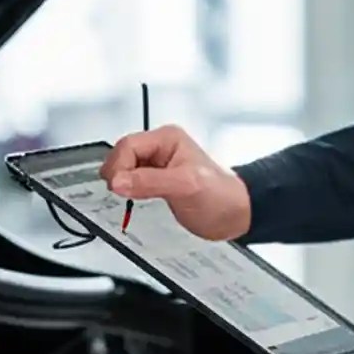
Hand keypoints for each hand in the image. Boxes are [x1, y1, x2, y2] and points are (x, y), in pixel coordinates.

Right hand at [99, 125, 251, 240]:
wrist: (234, 215)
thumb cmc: (221, 195)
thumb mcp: (185, 186)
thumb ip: (150, 182)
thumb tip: (119, 180)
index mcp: (167, 139)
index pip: (128, 146)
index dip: (119, 166)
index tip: (118, 187)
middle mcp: (160, 148)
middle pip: (121, 155)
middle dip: (118, 174)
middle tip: (123, 193)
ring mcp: (157, 166)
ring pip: (124, 169)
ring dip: (122, 183)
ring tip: (131, 197)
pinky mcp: (155, 182)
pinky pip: (131, 182)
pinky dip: (128, 191)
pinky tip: (135, 200)